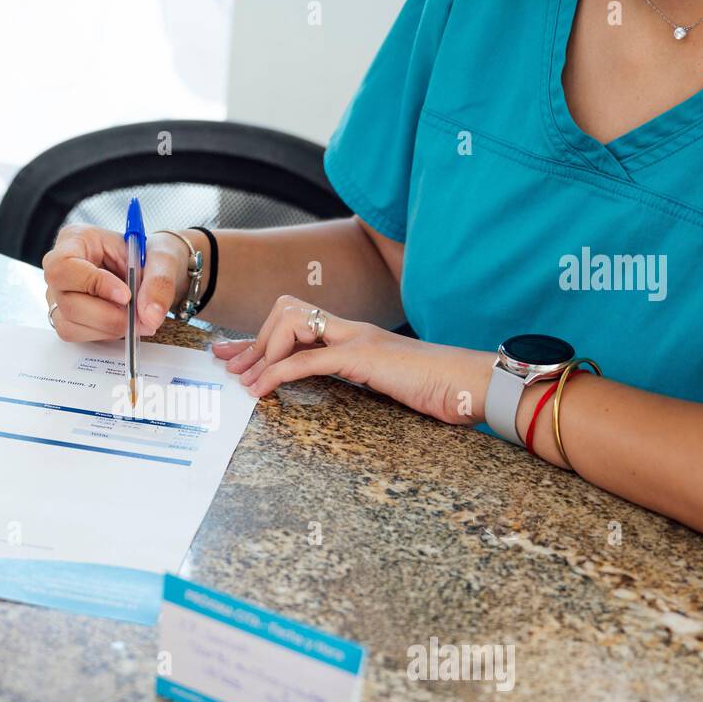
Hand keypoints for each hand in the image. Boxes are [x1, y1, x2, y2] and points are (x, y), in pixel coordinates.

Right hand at [41, 224, 186, 341]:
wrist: (151, 271)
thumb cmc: (148, 256)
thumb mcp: (162, 258)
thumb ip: (159, 282)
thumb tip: (151, 315)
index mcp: (75, 239)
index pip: (66, 265)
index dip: (94, 284)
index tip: (126, 296)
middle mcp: (60, 268)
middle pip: (66, 300)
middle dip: (107, 315)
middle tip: (138, 317)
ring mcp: (59, 295)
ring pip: (69, 323)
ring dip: (107, 328)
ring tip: (134, 318)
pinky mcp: (65, 316)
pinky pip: (76, 334)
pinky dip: (104, 334)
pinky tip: (121, 321)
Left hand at [212, 295, 493, 424]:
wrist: (473, 385)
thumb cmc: (437, 388)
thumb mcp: (384, 383)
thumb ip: (356, 380)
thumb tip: (327, 389)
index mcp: (352, 335)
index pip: (295, 321)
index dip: (260, 339)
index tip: (235, 358)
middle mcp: (350, 329)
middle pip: (286, 311)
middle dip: (252, 341)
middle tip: (229, 367)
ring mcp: (356, 339)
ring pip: (291, 322)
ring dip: (262, 352)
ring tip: (248, 382)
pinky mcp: (363, 357)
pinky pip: (308, 359)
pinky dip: (279, 373)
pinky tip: (262, 390)